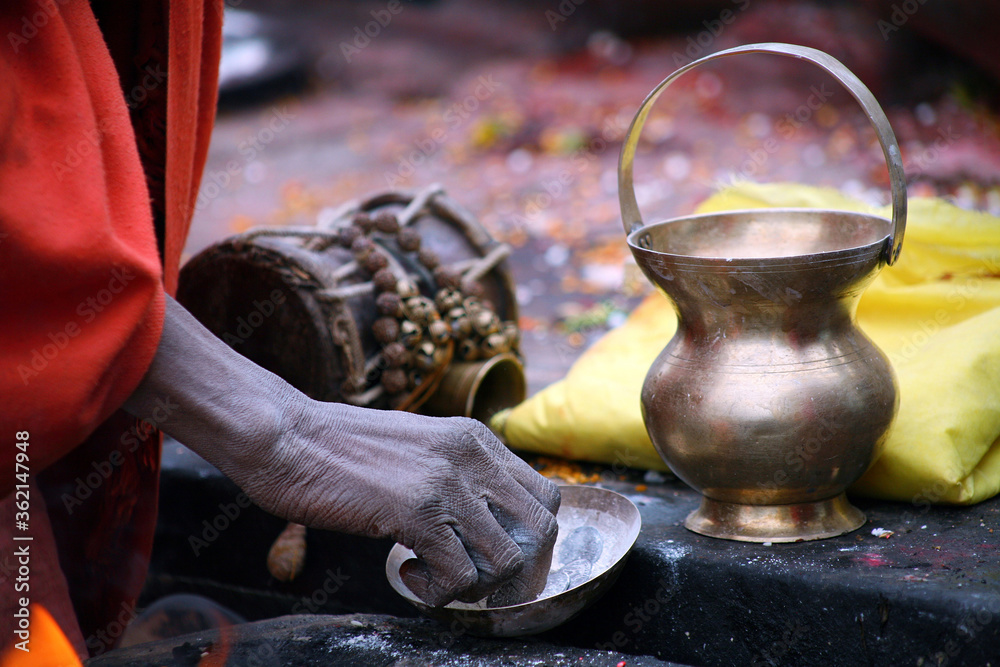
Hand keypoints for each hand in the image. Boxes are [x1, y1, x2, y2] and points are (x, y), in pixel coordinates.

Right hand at [124, 296, 558, 606]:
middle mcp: (472, 456)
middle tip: (475, 580)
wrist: (287, 436)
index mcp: (476, 439)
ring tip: (434, 575)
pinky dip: (440, 592)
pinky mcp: (415, 511)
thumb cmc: (342, 448)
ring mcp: (447, 482)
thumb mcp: (419, 446)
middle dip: (518, 570)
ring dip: (476, 584)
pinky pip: (460, 575)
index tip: (497, 558)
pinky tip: (409, 573)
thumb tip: (485, 519)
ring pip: (507, 558)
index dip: (531, 539)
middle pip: (540, 529)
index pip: (544, 497)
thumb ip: (457, 472)